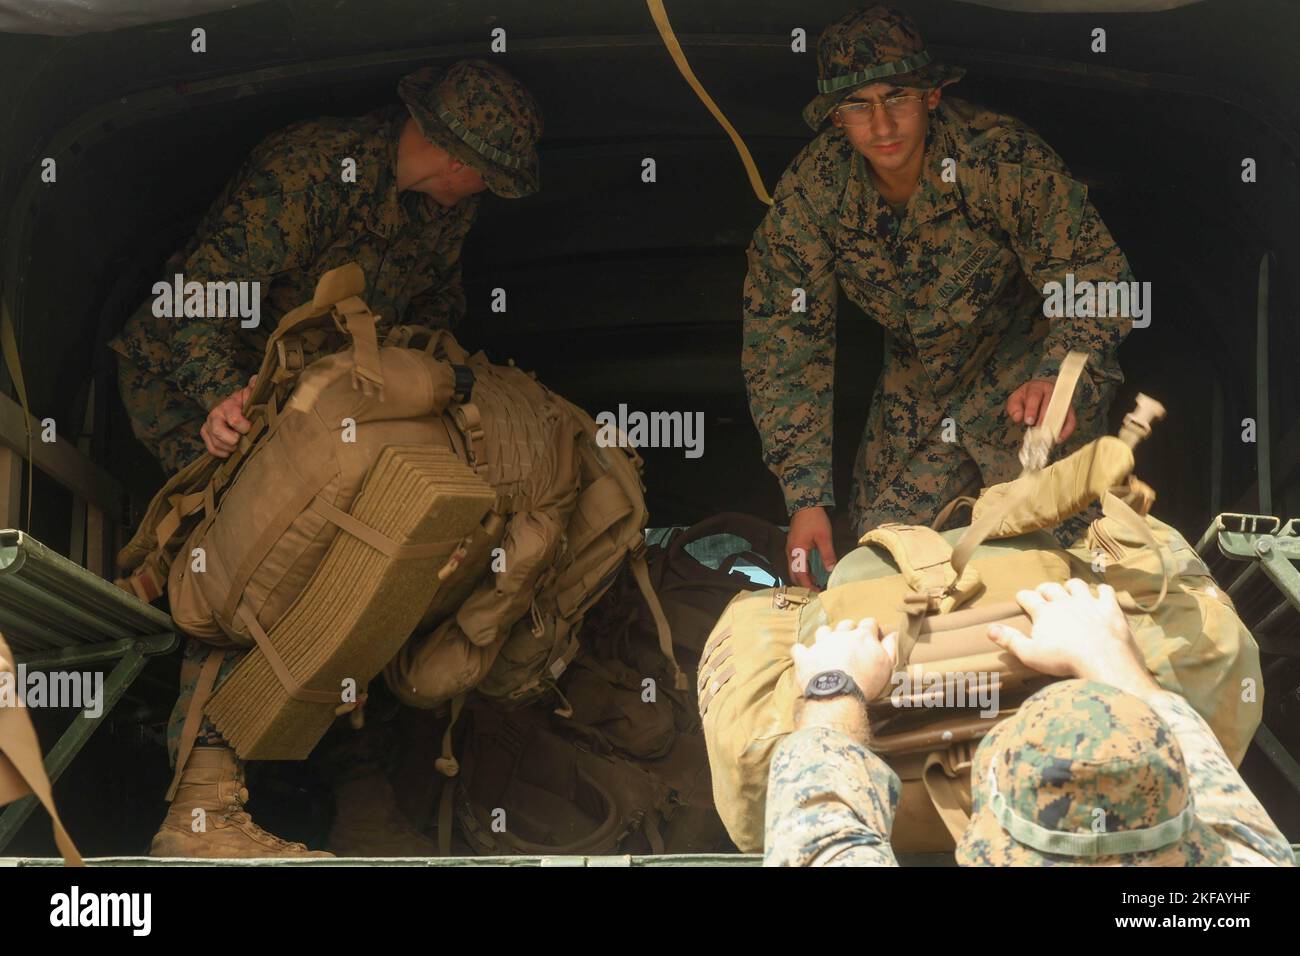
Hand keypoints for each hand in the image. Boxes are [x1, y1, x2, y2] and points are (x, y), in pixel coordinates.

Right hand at [200, 374, 257, 457]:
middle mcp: (214, 415)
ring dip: (230, 448)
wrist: (235, 404)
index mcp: (227, 405)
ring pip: (216, 443)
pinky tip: (231, 450)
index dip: (244, 427)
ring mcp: (208, 425)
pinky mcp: (206, 434)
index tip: (251, 428)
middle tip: (244, 440)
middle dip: (234, 440)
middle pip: (218, 432)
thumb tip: (256, 380)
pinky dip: (222, 453)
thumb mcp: (251, 393)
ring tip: (240, 445)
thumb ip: (254, 386)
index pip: (233, 419)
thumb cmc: (246, 401)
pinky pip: (211, 449)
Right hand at [787, 506, 837, 589]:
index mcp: (797, 551)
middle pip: (793, 575)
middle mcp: (790, 552)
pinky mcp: (792, 547)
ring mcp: (789, 549)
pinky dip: (801, 571)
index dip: (808, 585)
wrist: (805, 505)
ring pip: (793, 570)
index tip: (818, 591)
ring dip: (802, 579)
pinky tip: (811, 574)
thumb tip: (831, 570)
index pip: (800, 574)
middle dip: (803, 585)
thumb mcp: (824, 537)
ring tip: (815, 584)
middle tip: (816, 591)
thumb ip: (827, 554)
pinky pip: (794, 564)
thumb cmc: (815, 520)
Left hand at [793, 617, 898, 701]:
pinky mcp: (805, 656)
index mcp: (862, 636)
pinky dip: (802, 652)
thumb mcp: (887, 665)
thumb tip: (893, 634)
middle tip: (852, 645)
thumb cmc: (866, 681)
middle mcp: (840, 635)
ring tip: (829, 648)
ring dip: (826, 637)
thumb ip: (890, 647)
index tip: (872, 637)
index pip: (869, 623)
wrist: (838, 694)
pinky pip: (799, 649)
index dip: (871, 629)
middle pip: (846, 624)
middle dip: (849, 631)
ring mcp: (821, 644)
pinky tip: (806, 657)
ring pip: (823, 631)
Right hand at [986, 579, 1157, 695]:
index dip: (1022, 596)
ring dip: (1071, 587)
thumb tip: (989, 628)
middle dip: (1045, 589)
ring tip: (1070, 592)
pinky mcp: (1109, 608)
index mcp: (1044, 612)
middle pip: (1051, 587)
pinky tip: (1101, 594)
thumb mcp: (1030, 654)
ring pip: (1077, 585)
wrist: (1102, 660)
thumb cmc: (1063, 660)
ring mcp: (1088, 602)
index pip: (1028, 597)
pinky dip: (1102, 591)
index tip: (1020, 598)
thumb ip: (1009, 640)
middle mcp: (1065, 601)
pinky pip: (1105, 592)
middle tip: (1042, 594)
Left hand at [1006, 378, 1075, 441]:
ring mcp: (1062, 400)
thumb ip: (1014, 408)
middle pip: (1050, 404)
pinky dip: (1066, 430)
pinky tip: (1059, 439)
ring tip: (1049, 438)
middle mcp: (1051, 392)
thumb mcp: (1015, 401)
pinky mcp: (1068, 410)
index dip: (1032, 409)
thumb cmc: (1025, 399)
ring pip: (1062, 412)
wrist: (1036, 395)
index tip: (1029, 421)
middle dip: (1045, 418)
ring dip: (1056, 425)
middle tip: (1039, 431)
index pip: (1034, 396)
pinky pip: (1070, 420)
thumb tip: (1018, 418)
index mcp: (1036, 387)